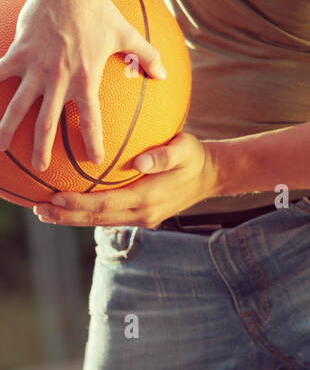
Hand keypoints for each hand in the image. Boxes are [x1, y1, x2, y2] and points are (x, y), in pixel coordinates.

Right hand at [0, 0, 165, 170]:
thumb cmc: (100, 10)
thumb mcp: (127, 34)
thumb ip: (147, 55)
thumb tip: (165, 73)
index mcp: (85, 78)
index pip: (90, 117)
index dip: (92, 140)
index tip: (95, 160)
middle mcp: (58, 78)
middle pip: (47, 123)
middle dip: (42, 148)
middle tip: (41, 167)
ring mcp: (35, 68)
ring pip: (16, 107)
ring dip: (6, 130)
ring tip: (0, 149)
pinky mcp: (18, 54)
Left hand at [32, 132, 219, 227]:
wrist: (211, 175)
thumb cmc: (195, 155)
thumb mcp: (186, 148)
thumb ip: (165, 155)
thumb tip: (141, 162)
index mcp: (149, 197)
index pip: (107, 203)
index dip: (79, 203)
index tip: (55, 197)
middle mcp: (143, 213)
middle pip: (97, 218)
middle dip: (66, 215)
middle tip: (38, 209)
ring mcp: (142, 218)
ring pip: (100, 222)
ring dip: (72, 218)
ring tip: (45, 212)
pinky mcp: (141, 217)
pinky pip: (109, 217)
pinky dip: (87, 214)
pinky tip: (70, 207)